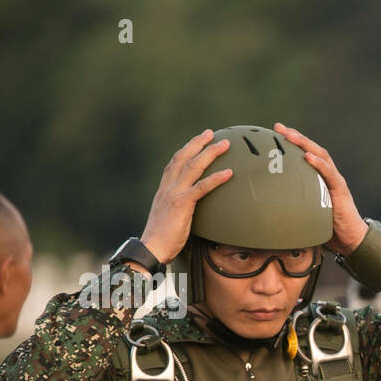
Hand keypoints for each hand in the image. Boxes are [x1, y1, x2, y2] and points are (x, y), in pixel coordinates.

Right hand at [138, 130, 232, 264]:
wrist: (151, 247)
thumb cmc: (162, 237)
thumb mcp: (169, 216)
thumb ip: (179, 206)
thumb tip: (191, 207)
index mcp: (164, 189)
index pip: (175, 162)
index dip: (186, 149)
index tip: (197, 140)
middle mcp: (168, 187)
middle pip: (183, 157)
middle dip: (198, 143)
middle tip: (211, 133)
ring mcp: (174, 194)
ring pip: (194, 167)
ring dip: (210, 153)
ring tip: (224, 145)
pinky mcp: (182, 204)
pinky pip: (202, 188)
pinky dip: (216, 179)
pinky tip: (229, 173)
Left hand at [274, 122, 367, 255]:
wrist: (350, 240)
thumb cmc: (328, 229)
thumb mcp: (305, 214)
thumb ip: (292, 206)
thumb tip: (267, 210)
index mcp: (319, 179)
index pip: (305, 156)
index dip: (291, 144)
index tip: (273, 133)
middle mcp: (328, 176)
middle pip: (312, 150)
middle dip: (295, 137)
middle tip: (279, 128)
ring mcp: (335, 181)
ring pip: (321, 156)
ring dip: (305, 144)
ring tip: (291, 136)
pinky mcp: (341, 190)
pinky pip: (329, 174)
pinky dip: (319, 164)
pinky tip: (308, 157)